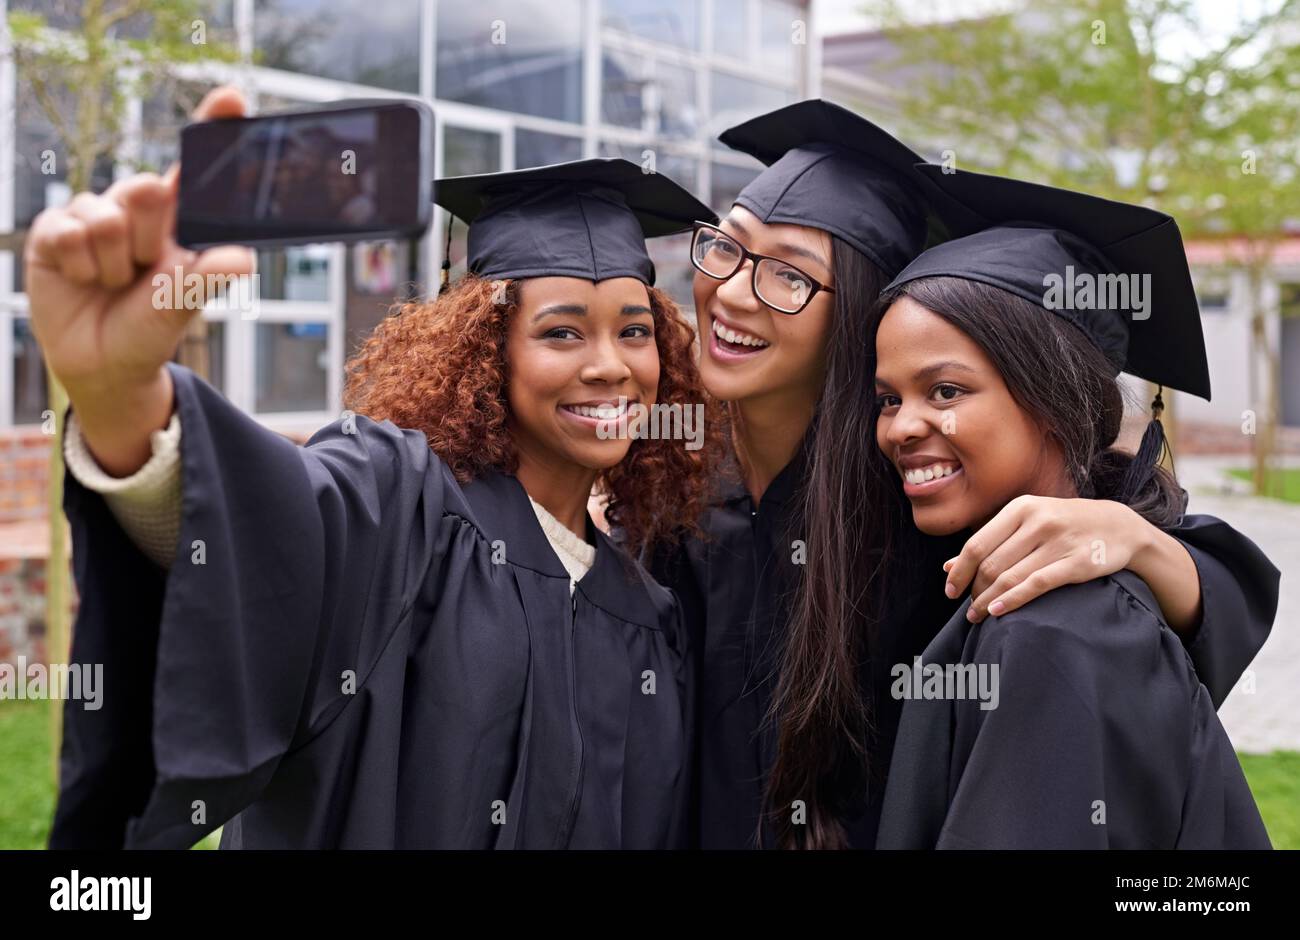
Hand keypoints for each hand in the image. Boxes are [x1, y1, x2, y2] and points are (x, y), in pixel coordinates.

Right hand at [24, 85, 253, 472]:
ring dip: (112, 264)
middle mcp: (137, 210)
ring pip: (106, 218)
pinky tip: (82, 279)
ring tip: (113, 283)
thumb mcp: (182, 306)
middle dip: (147, 240)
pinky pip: (68, 233)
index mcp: (178, 220)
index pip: (194, 167)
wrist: (103, 363)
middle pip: (145, 190)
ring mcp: (94, 216)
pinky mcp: (55, 231)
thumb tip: (241, 258)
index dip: (212, 128)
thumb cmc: (150, 330)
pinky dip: (80, 267)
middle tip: (144, 271)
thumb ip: (206, 278)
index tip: (232, 97)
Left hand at [943, 495, 1154, 622]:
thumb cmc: (1064, 524)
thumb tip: (947, 566)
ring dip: (988, 600)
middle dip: (974, 590)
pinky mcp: (1076, 563)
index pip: (976, 545)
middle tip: (968, 609)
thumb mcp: (1027, 521)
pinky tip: (998, 612)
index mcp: (1021, 508)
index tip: (949, 591)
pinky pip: (1035, 585)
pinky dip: (1012, 600)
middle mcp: (1037, 521)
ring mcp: (1058, 542)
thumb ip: (991, 541)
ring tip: (978, 616)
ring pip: (1010, 576)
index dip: (959, 571)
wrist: (1120, 526)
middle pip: (991, 564)